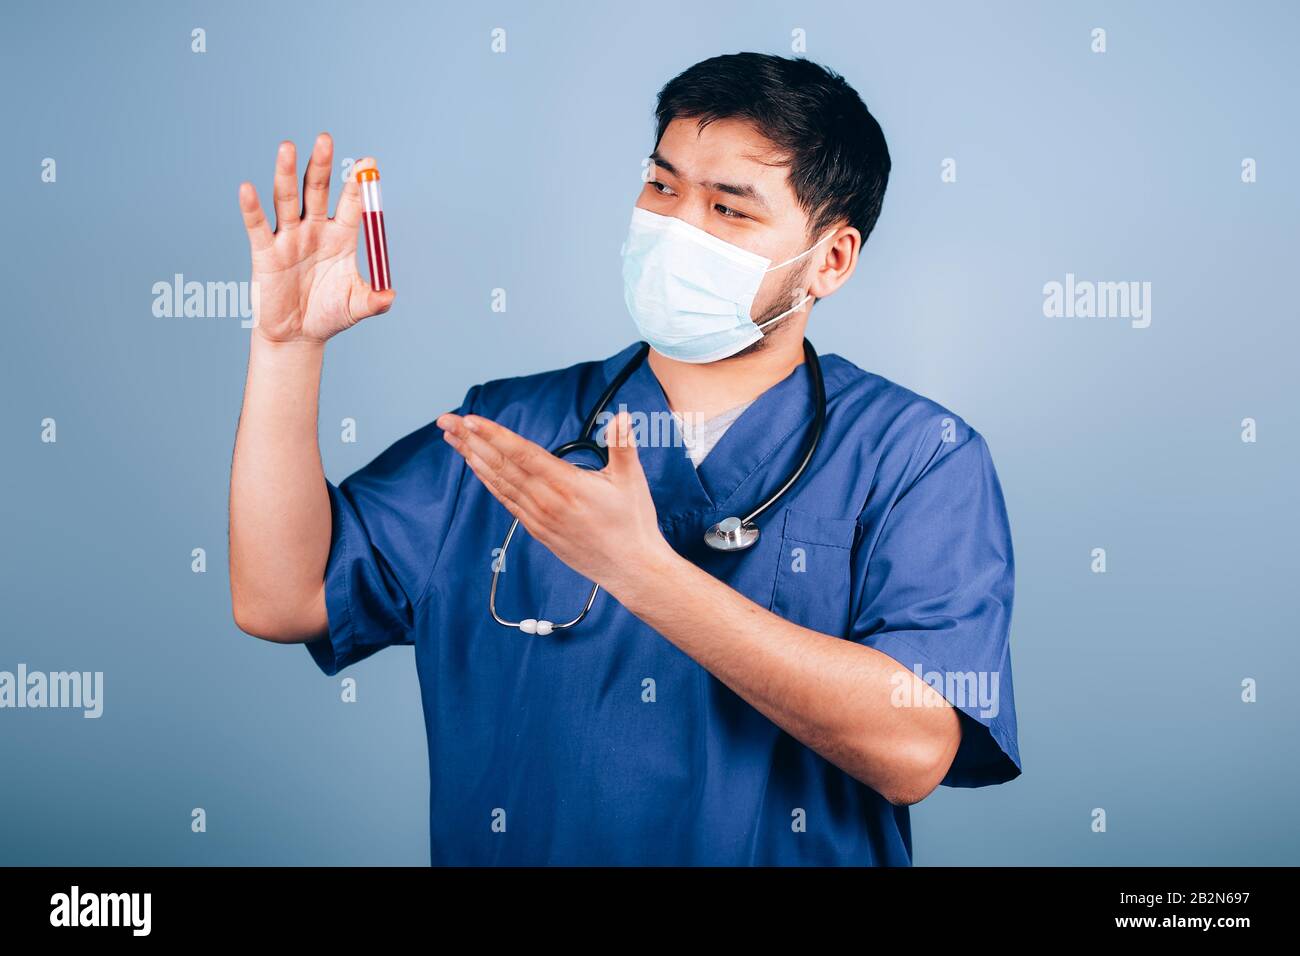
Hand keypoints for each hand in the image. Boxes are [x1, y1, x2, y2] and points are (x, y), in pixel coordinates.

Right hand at [237, 133, 393, 344]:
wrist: (298, 336)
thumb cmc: (330, 316)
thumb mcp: (356, 307)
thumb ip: (374, 301)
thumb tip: (390, 297)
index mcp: (341, 238)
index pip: (350, 204)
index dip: (357, 184)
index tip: (367, 162)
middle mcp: (314, 230)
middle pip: (317, 191)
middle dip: (322, 166)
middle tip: (325, 139)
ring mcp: (289, 238)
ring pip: (287, 199)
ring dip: (287, 174)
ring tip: (288, 147)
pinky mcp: (264, 252)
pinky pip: (257, 226)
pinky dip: (251, 208)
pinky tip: (247, 188)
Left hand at [436, 411, 675, 596]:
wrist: (629, 568)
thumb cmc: (632, 524)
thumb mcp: (631, 480)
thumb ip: (623, 445)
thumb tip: (620, 417)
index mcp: (566, 485)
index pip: (522, 454)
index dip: (494, 436)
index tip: (471, 420)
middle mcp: (546, 501)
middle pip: (501, 465)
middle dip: (471, 440)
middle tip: (447, 420)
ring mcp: (538, 517)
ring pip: (498, 482)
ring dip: (472, 457)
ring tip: (452, 438)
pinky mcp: (536, 529)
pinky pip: (505, 500)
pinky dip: (487, 481)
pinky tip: (475, 467)